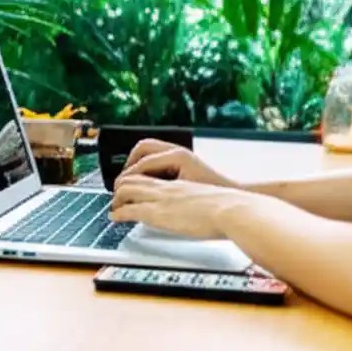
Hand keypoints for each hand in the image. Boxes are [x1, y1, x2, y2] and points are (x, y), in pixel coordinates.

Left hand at [110, 175, 249, 238]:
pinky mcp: (158, 213)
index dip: (137, 179)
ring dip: (116, 198)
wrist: (233, 210)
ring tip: (114, 208)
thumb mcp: (211, 201)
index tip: (133, 188)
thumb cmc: (229, 209)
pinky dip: (118, 213)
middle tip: (117, 197)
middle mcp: (168, 188)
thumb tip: (202, 213)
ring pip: (126, 189)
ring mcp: (162, 198)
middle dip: (121, 186)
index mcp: (180, 184)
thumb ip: (201, 204)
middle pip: (134, 177)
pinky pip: (129, 210)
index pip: (151, 174)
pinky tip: (115, 218)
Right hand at [115, 139, 237, 188]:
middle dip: (129, 164)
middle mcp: (178, 151)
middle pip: (142, 148)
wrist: (232, 202)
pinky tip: (146, 183)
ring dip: (137, 164)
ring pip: (149, 152)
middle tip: (121, 182)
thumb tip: (138, 193)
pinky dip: (147, 168)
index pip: (142, 161)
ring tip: (130, 181)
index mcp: (177, 156)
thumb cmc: (212, 197)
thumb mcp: (181, 195)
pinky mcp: (183, 162)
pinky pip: (157, 158)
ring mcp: (180, 155)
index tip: (119, 189)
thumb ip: (157, 192)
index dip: (128, 177)